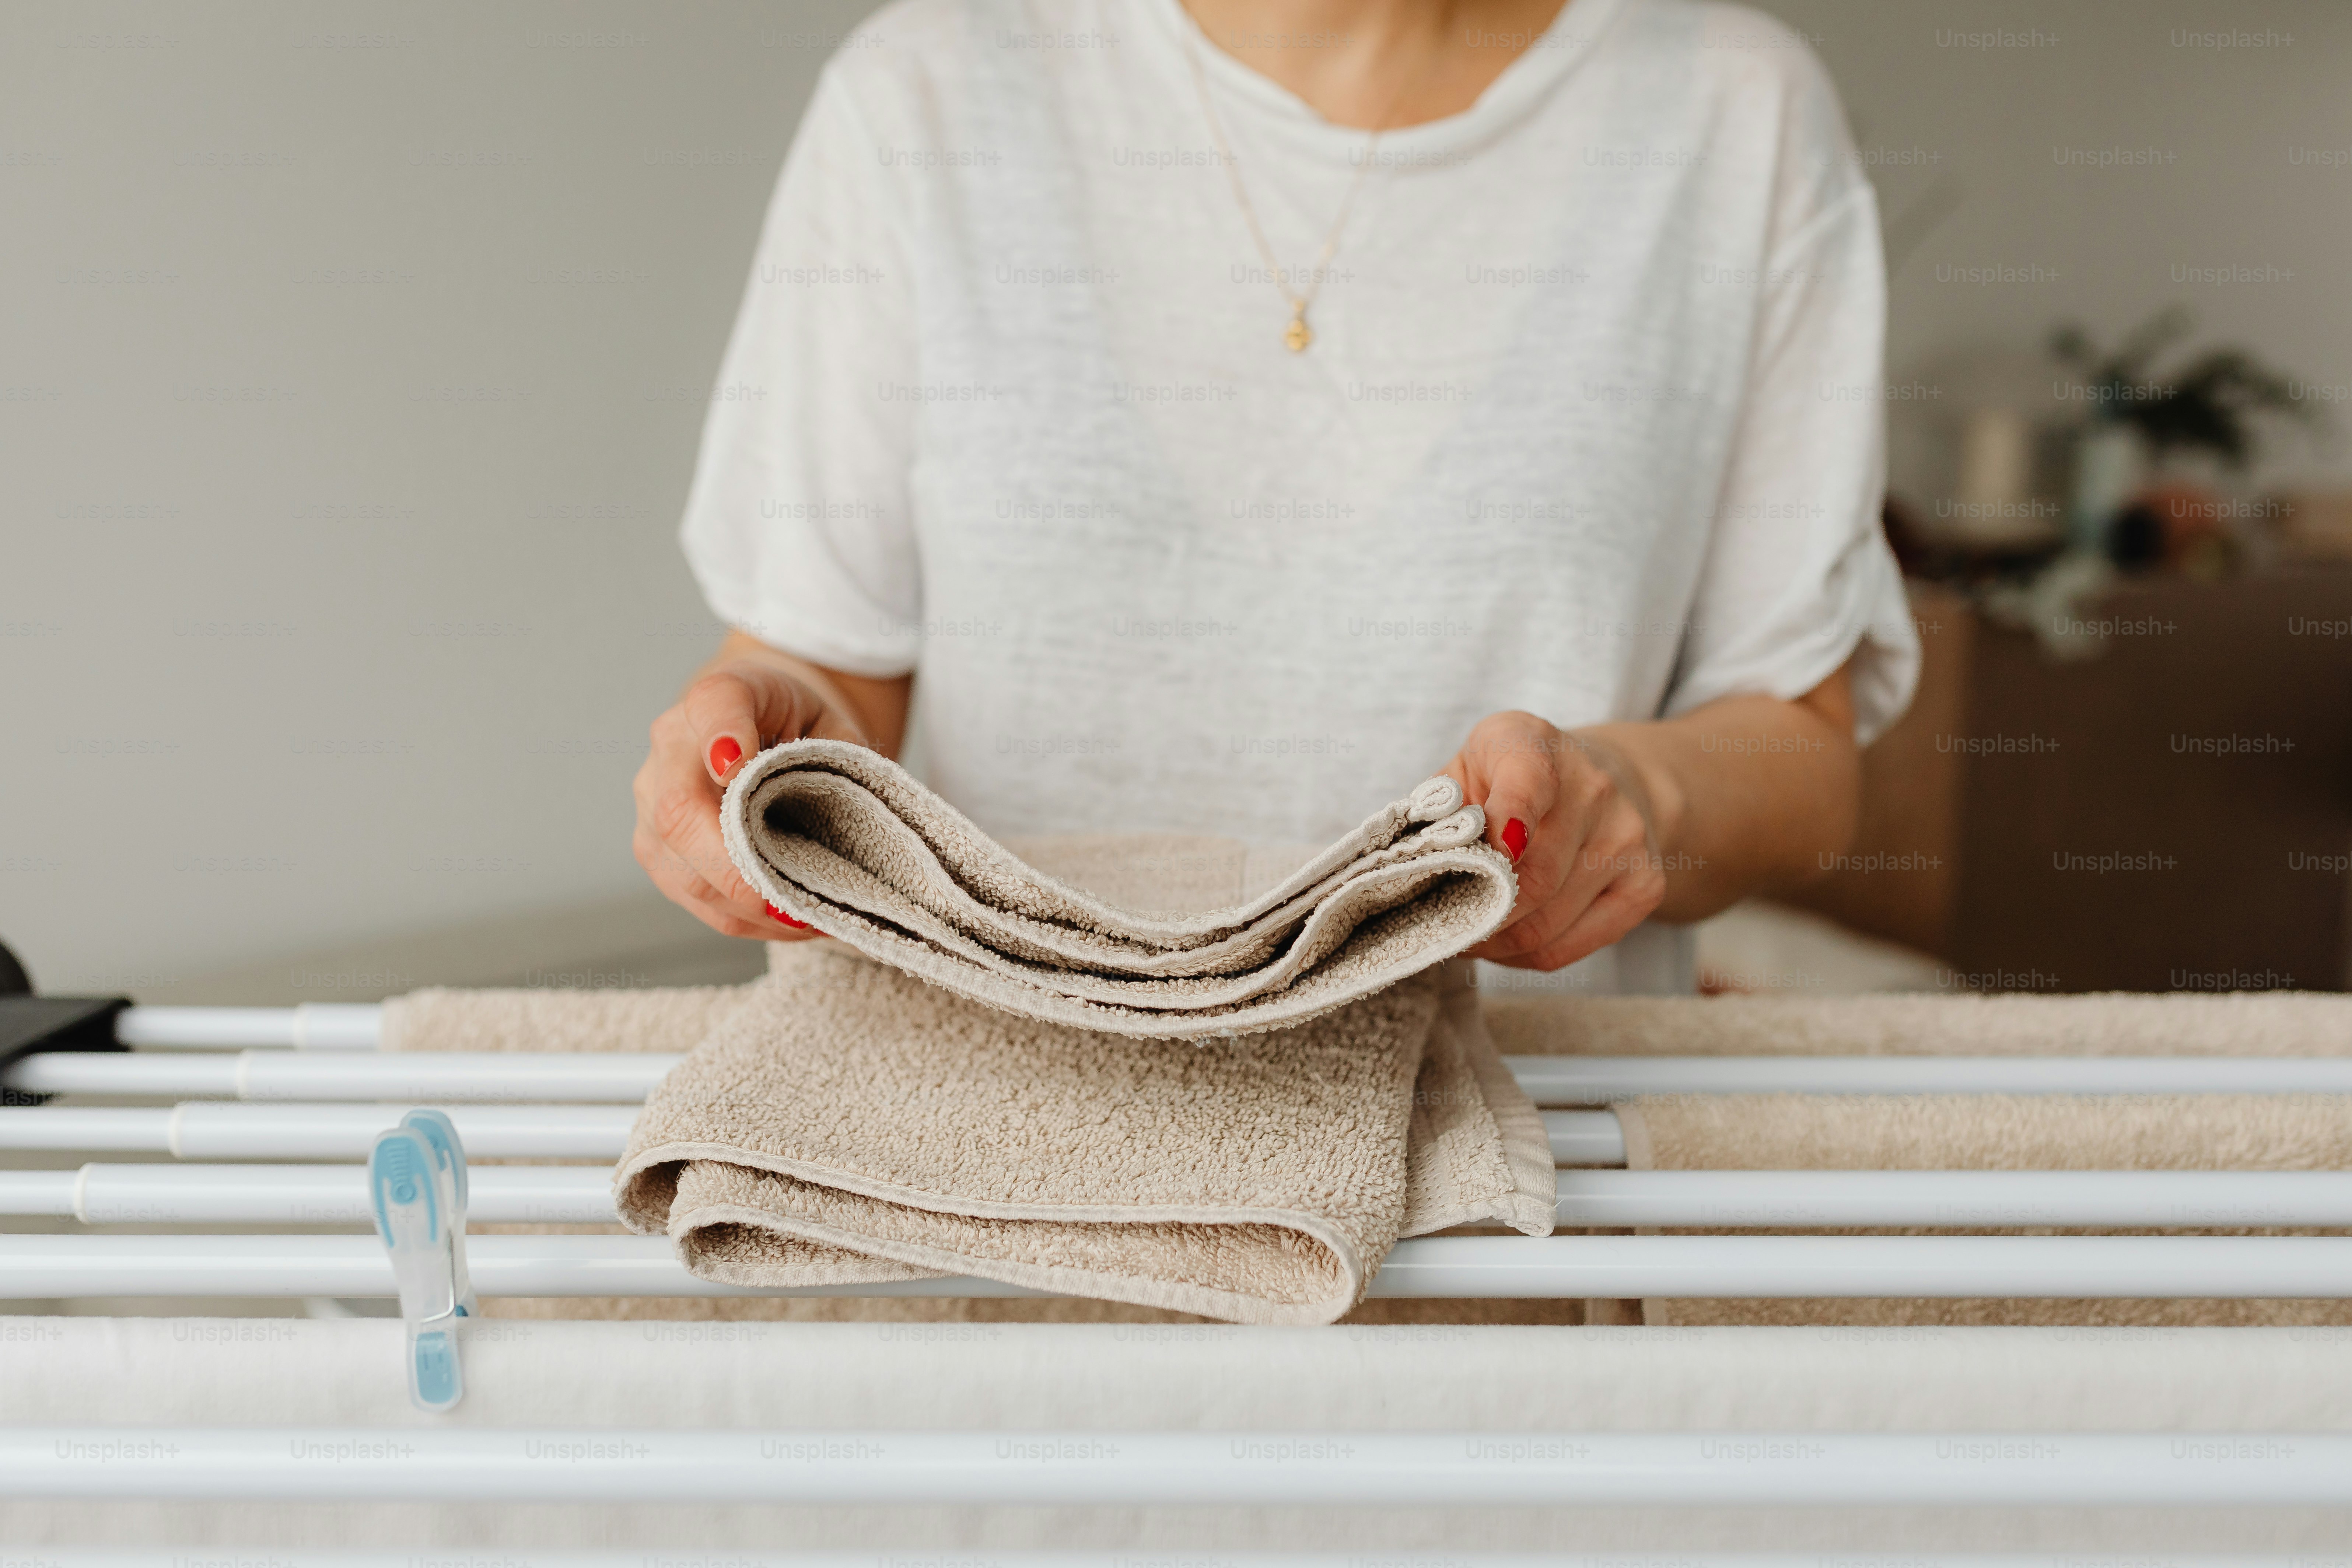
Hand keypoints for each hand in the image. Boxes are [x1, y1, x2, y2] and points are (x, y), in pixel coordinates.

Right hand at [632, 658, 869, 939]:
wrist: (756, 724)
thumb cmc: (794, 721)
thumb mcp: (825, 715)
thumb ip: (833, 750)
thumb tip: (823, 802)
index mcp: (714, 699)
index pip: (714, 707)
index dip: (723, 734)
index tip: (735, 762)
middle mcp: (668, 750)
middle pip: (680, 813)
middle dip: (739, 868)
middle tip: (796, 901)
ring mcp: (652, 805)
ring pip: (684, 870)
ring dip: (748, 906)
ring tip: (809, 918)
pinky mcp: (657, 851)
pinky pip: (694, 897)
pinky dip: (744, 918)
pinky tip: (788, 920)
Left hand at [1442, 710, 1667, 971]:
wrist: (1606, 778)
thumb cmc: (1511, 780)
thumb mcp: (1468, 769)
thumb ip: (1439, 809)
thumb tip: (1407, 871)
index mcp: (1534, 745)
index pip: (1527, 784)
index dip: (1503, 827)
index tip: (1474, 863)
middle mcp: (1593, 786)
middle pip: (1532, 880)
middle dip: (1475, 914)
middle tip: (1438, 927)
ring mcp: (1627, 838)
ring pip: (1546, 924)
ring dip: (1494, 944)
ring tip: (1466, 935)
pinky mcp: (1645, 885)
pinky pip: (1569, 947)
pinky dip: (1525, 957)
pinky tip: (1505, 943)